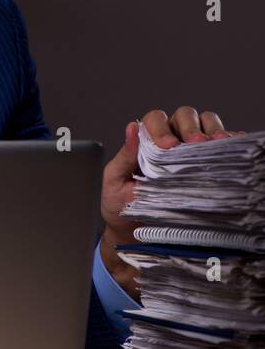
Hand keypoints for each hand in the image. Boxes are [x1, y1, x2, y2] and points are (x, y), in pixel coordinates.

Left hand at [100, 107, 243, 299]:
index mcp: (145, 140)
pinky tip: (231, 148)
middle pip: (184, 117)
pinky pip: (222, 146)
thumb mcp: (116, 180)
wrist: (134, 231)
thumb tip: (132, 128)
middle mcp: (170, 139)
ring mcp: (190, 151)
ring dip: (213, 131)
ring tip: (217, 143)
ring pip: (206, 124)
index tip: (168, 145)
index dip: (161, 128)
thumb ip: (125, 155)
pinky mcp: (208, 164)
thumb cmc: (122, 204)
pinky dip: (230, 143)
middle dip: (190, 128)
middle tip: (196, 142)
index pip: (156, 120)